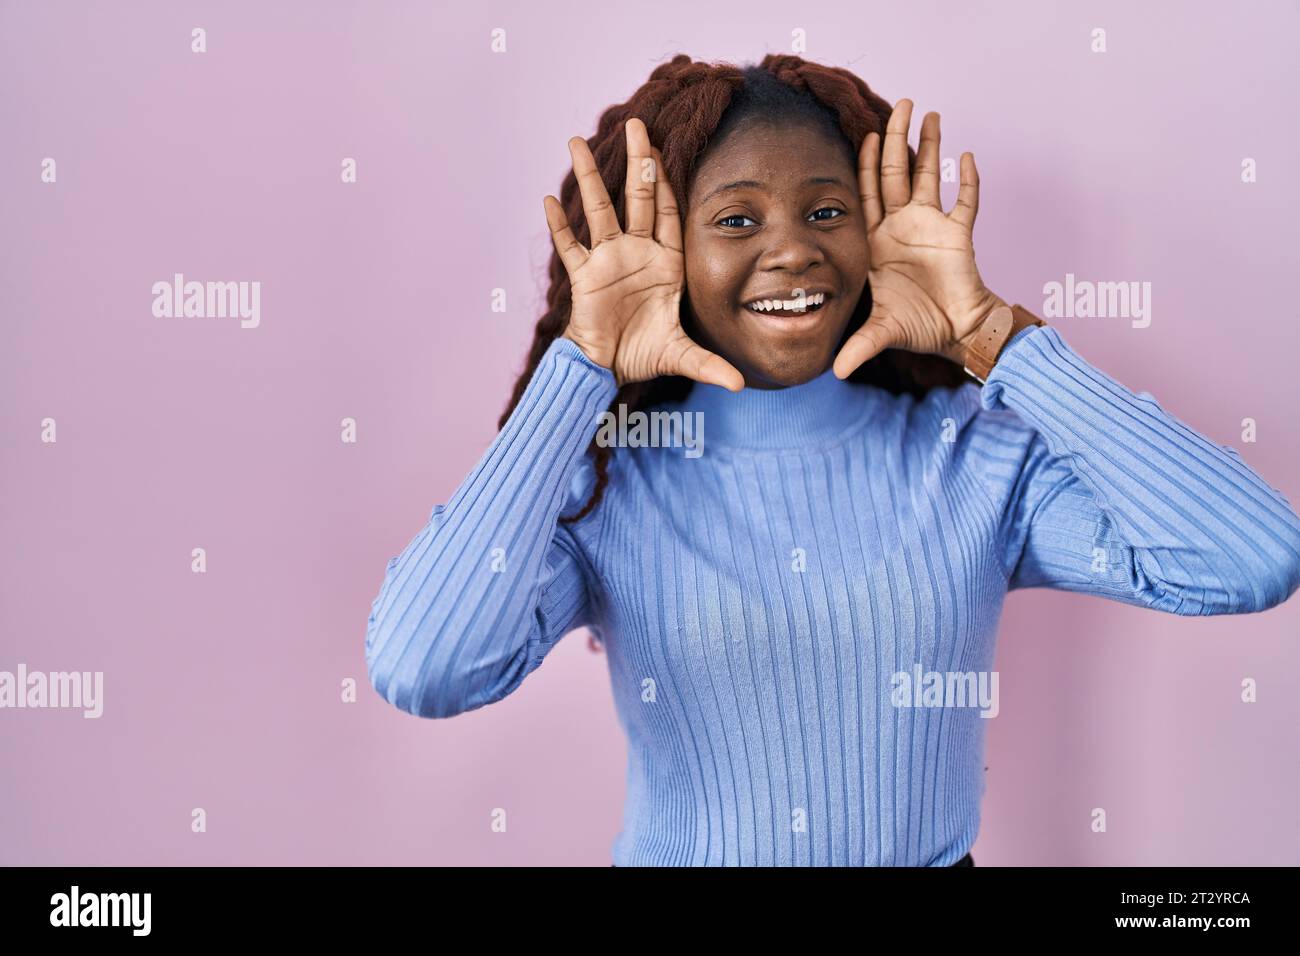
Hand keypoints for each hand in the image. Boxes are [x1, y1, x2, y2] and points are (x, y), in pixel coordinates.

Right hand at [543, 118, 743, 390]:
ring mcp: (608, 261)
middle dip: (638, 162)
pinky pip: (570, 247)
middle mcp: (636, 253)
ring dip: (589, 178)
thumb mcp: (681, 355)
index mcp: (665, 262)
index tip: (665, 148)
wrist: (608, 368)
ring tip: (577, 141)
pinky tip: (548, 201)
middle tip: (637, 125)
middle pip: (636, 198)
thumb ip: (710, 364)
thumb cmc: (644, 353)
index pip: (666, 212)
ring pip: (598, 211)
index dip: (665, 181)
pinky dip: (559, 226)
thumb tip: (739, 385)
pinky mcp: (584, 277)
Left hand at [832, 100, 1006, 378]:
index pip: (866, 196)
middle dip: (894, 140)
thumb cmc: (918, 326)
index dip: (864, 167)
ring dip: (929, 147)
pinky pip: (964, 202)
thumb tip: (834, 372)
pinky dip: (966, 181)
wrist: (956, 332)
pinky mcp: (958, 234)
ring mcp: (931, 227)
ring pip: (928, 177)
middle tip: (898, 105)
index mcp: (878, 242)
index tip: (862, 136)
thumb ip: (859, 346)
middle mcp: (902, 227)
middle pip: (894, 175)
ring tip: (930, 114)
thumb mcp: (882, 333)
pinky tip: (967, 157)